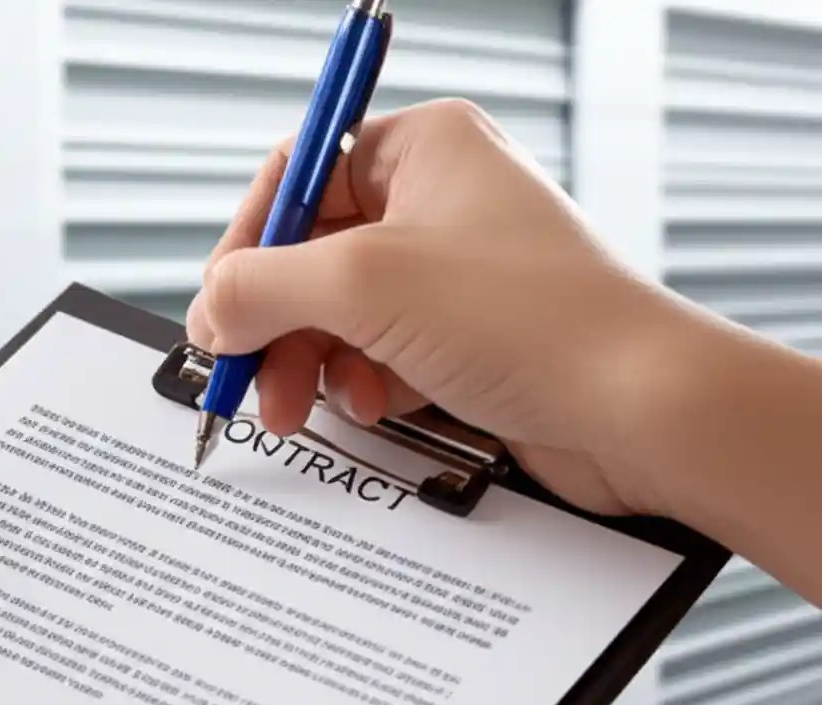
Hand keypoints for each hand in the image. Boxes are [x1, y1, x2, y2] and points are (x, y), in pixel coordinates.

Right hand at [186, 98, 710, 517]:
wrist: (641, 409)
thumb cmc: (530, 319)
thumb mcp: (363, 285)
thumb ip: (262, 287)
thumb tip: (209, 309)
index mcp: (423, 148)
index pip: (297, 177)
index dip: (249, 242)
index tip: (220, 302)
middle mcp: (440, 199)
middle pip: (312, 254)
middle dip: (274, 321)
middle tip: (244, 373)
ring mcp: (456, 270)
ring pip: (341, 310)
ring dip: (312, 360)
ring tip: (303, 403)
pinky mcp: (469, 334)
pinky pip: (382, 349)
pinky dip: (363, 380)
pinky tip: (375, 405)